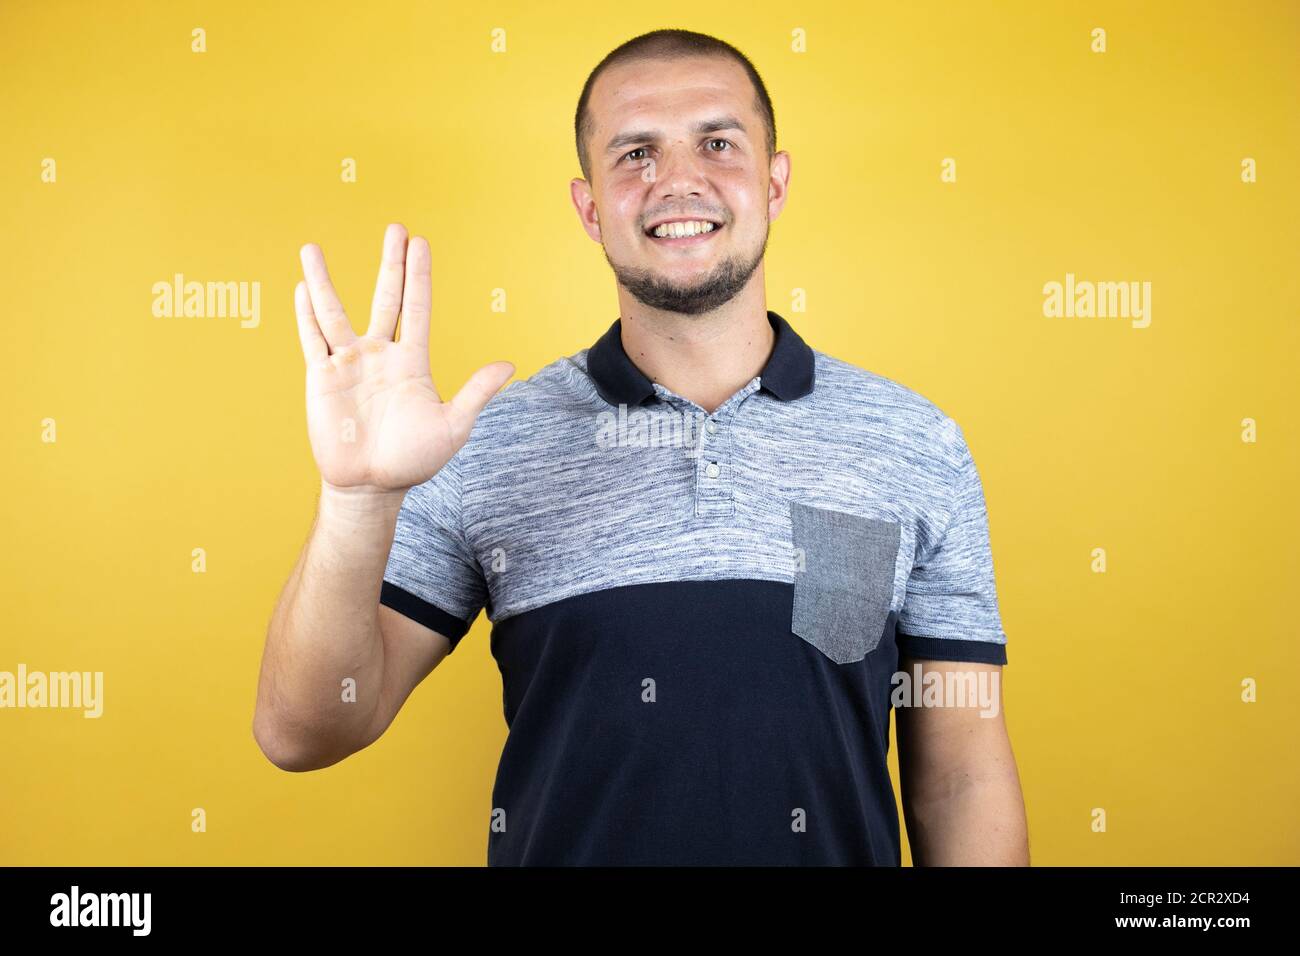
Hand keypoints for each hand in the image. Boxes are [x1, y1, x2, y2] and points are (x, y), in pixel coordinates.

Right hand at [295, 223, 513, 492]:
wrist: (372, 486)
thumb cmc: (413, 460)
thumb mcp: (453, 425)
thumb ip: (476, 393)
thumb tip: (508, 365)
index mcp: (412, 362)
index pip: (416, 307)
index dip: (419, 275)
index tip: (420, 242)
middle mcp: (380, 354)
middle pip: (385, 298)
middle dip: (390, 264)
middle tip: (396, 227)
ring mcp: (348, 364)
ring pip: (333, 312)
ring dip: (323, 280)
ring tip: (311, 248)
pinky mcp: (321, 379)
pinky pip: (311, 340)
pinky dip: (305, 315)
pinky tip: (301, 288)